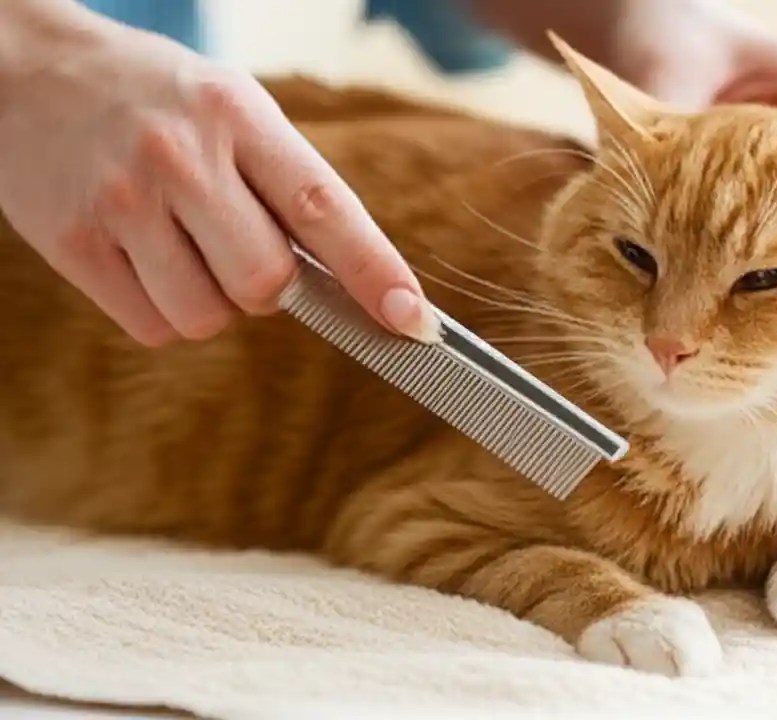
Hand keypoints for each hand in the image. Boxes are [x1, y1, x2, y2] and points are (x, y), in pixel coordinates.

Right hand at [0, 0, 437, 346]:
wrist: (25, 70)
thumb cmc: (157, 101)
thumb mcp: (232, 109)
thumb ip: (288, 184)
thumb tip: (353, 284)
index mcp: (238, 114)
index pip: (324, 205)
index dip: (374, 270)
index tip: (413, 321)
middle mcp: (181, 157)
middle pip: (266, 283)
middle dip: (266, 284)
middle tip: (232, 240)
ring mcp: (121, 201)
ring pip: (208, 318)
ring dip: (211, 302)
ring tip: (179, 243)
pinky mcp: (71, 244)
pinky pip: (153, 328)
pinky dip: (162, 313)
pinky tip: (142, 259)